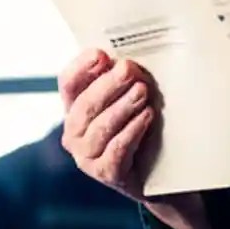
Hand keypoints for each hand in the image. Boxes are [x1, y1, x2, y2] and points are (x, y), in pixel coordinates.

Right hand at [58, 49, 207, 228]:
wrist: (161, 171)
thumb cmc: (144, 125)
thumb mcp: (133, 96)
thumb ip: (124, 79)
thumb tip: (127, 61)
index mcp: (76, 108)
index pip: (68, 83)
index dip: (81, 67)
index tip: (101, 54)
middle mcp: (75, 133)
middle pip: (84, 105)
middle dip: (108, 85)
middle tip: (129, 70)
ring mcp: (87, 156)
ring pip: (99, 128)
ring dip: (122, 107)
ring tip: (143, 92)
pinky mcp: (106, 173)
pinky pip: (116, 149)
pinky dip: (132, 130)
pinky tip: (147, 117)